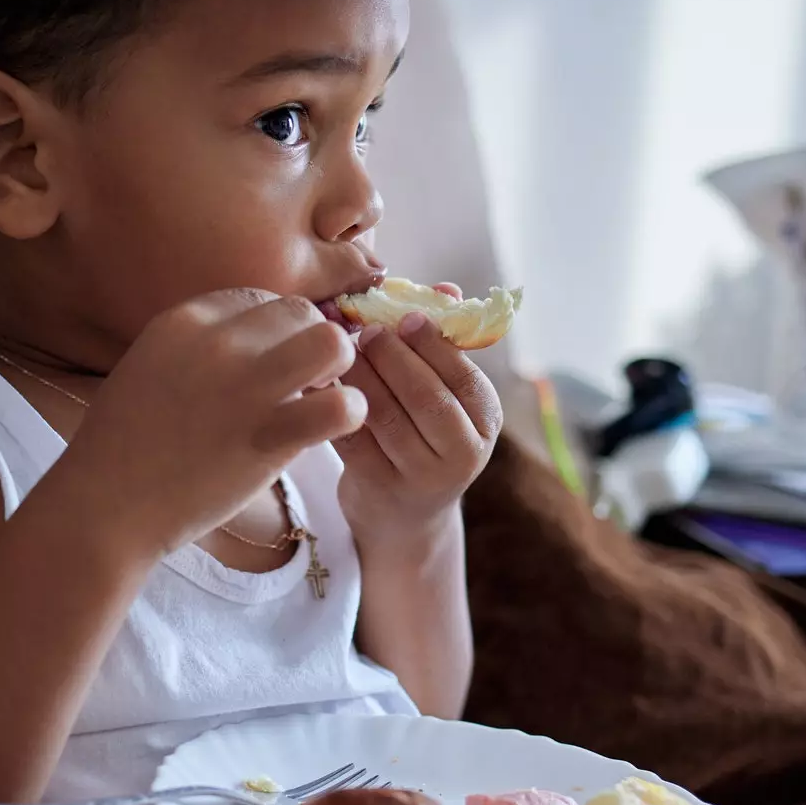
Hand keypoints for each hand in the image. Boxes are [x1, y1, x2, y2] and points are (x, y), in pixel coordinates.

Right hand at [51, 289, 364, 562]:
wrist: (105, 506)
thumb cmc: (124, 444)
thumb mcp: (151, 365)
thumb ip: (199, 346)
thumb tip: (252, 340)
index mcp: (184, 320)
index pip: (260, 300)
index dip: (274, 332)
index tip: (267, 364)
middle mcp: (218, 343)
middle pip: (301, 313)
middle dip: (310, 344)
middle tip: (302, 383)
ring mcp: (245, 388)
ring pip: (330, 342)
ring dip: (337, 367)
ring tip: (322, 395)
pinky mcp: (268, 437)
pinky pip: (339, 406)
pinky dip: (349, 412)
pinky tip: (333, 426)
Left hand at [333, 285, 502, 546]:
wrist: (404, 517)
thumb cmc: (425, 438)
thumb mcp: (447, 398)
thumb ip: (444, 343)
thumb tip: (446, 287)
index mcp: (486, 421)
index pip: (463, 375)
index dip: (430, 343)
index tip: (402, 318)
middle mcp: (463, 455)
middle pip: (426, 397)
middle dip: (391, 356)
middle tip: (364, 330)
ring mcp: (421, 477)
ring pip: (386, 416)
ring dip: (359, 376)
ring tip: (340, 351)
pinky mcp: (379, 489)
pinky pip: (353, 437)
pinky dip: (334, 404)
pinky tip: (319, 382)